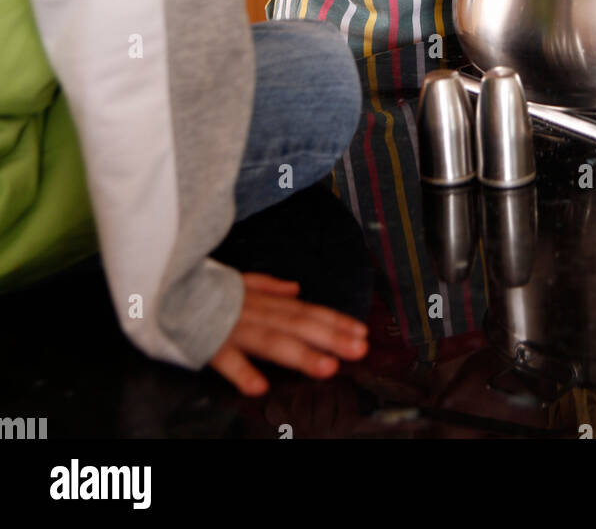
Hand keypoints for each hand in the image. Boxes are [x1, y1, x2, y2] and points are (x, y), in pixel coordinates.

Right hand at [208, 273, 369, 395]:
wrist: (160, 283)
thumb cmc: (203, 289)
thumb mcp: (239, 282)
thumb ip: (269, 287)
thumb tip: (296, 289)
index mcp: (262, 301)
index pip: (306, 310)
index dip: (335, 321)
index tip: (362, 332)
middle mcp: (253, 312)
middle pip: (297, 324)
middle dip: (331, 337)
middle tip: (359, 349)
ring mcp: (231, 327)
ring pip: (270, 340)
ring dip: (300, 353)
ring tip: (326, 367)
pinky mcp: (207, 343)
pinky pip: (225, 359)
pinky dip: (242, 372)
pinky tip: (260, 387)